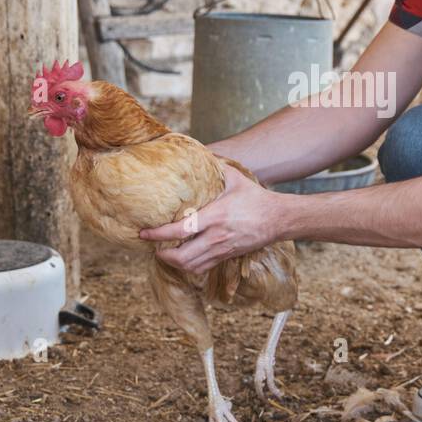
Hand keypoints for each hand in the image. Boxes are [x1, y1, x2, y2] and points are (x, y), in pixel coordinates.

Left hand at [139, 164, 285, 275]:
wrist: (277, 219)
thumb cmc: (255, 197)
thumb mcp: (235, 178)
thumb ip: (216, 167)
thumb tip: (200, 153)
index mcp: (215, 216)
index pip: (180, 231)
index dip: (158, 234)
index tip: (144, 233)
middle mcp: (216, 237)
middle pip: (182, 257)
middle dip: (162, 255)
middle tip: (153, 246)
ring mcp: (221, 250)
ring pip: (191, 266)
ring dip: (174, 263)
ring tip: (165, 253)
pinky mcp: (227, 257)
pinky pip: (202, 268)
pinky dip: (188, 267)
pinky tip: (183, 258)